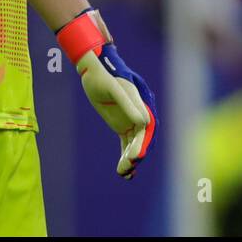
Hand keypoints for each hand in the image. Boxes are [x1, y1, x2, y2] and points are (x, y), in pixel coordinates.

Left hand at [58, 9, 156, 178]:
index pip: (147, 126)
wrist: (94, 68)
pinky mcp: (122, 124)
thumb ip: (129, 104)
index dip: (143, 142)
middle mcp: (139, 112)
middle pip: (142, 137)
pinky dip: (125, 155)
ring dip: (131, 158)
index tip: (137, 156)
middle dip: (136, 153)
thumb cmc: (104, 74)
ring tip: (123, 173)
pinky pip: (126, 143)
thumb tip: (144, 123)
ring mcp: (131, 119)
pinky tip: (123, 171)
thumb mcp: (114, 87)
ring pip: (135, 143)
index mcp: (142, 102)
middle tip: (128, 167)